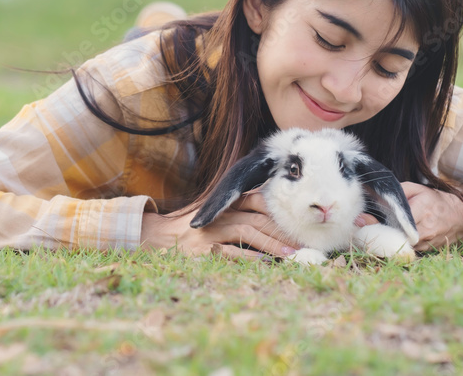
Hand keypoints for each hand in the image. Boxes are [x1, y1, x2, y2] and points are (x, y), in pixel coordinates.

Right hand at [140, 190, 301, 260]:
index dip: (278, 210)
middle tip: (303, 243)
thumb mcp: (217, 212)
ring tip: (291, 254)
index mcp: (225, 203)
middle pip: (257, 217)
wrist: (158, 236)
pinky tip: (266, 264)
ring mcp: (211, 231)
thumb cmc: (195, 226)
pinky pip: (231, 253)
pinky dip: (251, 258)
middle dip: (282, 230)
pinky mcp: (204, 249)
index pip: (257, 199)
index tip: (300, 221)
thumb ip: (241, 209)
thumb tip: (275, 216)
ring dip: (272, 243)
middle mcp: (220, 214)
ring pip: (247, 232)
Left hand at [354, 183, 462, 250]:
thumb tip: (374, 192)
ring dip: (382, 242)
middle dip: (376, 234)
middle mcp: (424, 231)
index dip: (377, 221)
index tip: (360, 220)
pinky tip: (380, 242)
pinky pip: (405, 251)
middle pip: (395, 236)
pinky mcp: (425, 252)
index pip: (396, 219)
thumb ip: (397, 191)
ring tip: (365, 236)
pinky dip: (392, 247)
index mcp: (422, 211)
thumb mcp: (417, 189)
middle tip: (357, 229)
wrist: (462, 217)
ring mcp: (426, 244)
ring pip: (398, 246)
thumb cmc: (436, 200)